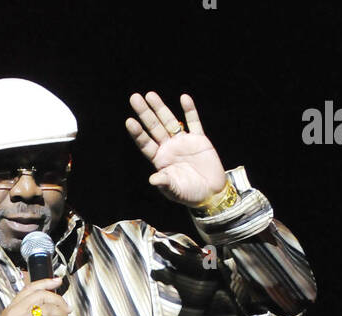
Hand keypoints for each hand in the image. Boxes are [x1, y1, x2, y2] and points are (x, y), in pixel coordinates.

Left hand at [126, 91, 226, 207]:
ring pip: (170, 121)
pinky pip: (194, 122)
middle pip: (154, 128)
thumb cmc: (190, 194)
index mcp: (160, 160)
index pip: (146, 144)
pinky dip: (190, 111)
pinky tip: (184, 98)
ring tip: (150, 94)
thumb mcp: (175, 191)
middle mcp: (169, 148)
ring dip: (161, 108)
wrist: (211, 193)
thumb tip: (153, 179)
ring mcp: (183, 142)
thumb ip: (165, 183)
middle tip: (134, 98)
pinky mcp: (199, 139)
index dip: (138, 133)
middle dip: (145, 113)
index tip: (129, 121)